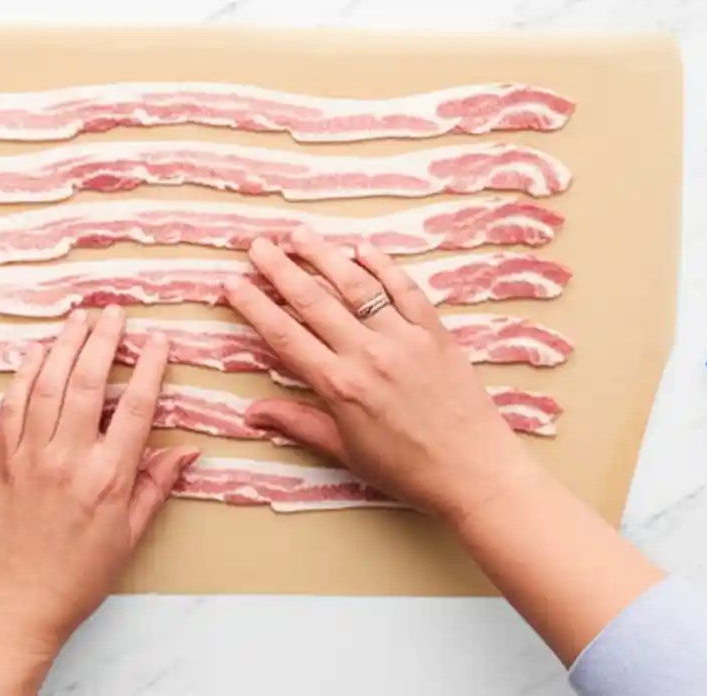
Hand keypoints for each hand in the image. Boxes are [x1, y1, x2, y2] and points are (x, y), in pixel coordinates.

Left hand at [0, 306, 197, 694]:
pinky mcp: (2, 461)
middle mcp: (68, 459)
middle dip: (104, 340)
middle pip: (87, 382)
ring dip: (65, 345)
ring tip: (80, 318)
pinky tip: (35, 354)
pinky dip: (23, 375)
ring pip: (47, 384)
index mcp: (108, 478)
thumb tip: (188, 450)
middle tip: (115, 312)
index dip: (149, 368)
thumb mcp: (131, 535)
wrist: (20, 602)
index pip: (135, 408)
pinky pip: (11, 407)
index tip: (157, 341)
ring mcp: (30, 457)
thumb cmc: (79, 576)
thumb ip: (157, 486)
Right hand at [225, 228, 530, 522]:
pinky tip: (362, 249)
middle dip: (280, 269)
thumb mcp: (346, 451)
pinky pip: (404, 290)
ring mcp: (403, 338)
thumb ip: (299, 423)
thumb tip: (252, 412)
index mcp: (340, 386)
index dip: (254, 306)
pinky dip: (382, 266)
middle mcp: (368, 354)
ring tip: (299, 235)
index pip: (284, 336)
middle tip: (257, 244)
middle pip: (313, 301)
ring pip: (355, 285)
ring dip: (324, 256)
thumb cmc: (407, 469)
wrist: (474, 471)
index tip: (232, 283)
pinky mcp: (434, 332)